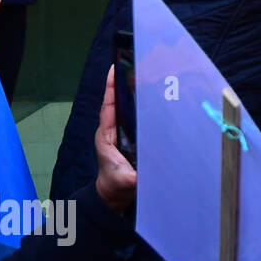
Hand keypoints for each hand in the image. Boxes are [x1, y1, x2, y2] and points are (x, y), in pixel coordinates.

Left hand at [94, 66, 136, 212]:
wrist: (114, 196)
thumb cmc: (117, 186)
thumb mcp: (126, 181)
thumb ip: (135, 176)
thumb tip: (149, 171)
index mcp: (107, 136)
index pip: (108, 107)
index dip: (110, 88)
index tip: (113, 69)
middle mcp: (112, 130)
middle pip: (117, 102)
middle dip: (124, 84)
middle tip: (136, 65)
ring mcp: (121, 133)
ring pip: (126, 108)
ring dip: (134, 93)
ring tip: (146, 75)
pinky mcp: (130, 137)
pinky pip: (134, 117)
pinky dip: (141, 105)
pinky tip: (153, 98)